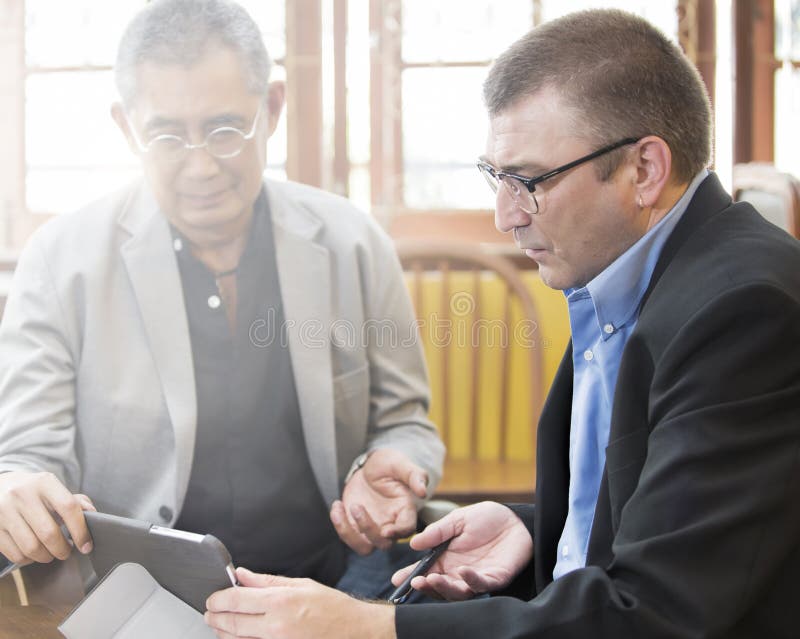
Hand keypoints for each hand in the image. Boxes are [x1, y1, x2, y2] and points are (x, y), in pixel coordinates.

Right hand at [0, 471, 95, 564]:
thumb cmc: (32, 491)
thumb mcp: (53, 488)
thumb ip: (75, 500)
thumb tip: (92, 513)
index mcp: (44, 482)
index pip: (68, 507)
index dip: (80, 530)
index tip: (86, 545)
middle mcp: (22, 495)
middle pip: (49, 533)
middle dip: (62, 549)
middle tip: (67, 551)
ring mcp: (5, 512)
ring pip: (31, 548)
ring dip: (46, 556)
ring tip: (51, 553)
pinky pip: (16, 554)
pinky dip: (28, 559)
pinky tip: (33, 553)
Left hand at [205, 567, 394, 638]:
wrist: (352, 630)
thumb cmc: (331, 607)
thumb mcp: (300, 584)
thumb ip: (267, 580)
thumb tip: (242, 574)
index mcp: (281, 601)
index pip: (237, 600)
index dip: (218, 599)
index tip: (212, 598)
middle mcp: (276, 625)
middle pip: (233, 622)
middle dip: (215, 617)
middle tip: (209, 611)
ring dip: (223, 631)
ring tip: (219, 623)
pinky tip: (236, 635)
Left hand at [330, 449, 427, 553]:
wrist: (369, 467)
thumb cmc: (388, 464)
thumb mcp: (399, 464)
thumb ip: (414, 475)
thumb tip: (423, 491)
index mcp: (405, 510)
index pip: (407, 529)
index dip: (398, 533)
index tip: (387, 531)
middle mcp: (390, 523)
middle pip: (384, 543)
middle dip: (369, 530)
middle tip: (357, 506)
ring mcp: (373, 527)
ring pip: (365, 548)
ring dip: (350, 534)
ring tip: (341, 507)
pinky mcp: (356, 527)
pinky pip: (348, 537)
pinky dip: (339, 525)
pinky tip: (337, 505)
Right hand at [390, 501, 532, 600]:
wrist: (514, 519)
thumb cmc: (485, 519)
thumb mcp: (457, 520)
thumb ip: (437, 532)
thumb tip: (413, 543)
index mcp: (446, 558)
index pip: (425, 571)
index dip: (410, 576)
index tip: (397, 580)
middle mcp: (458, 572)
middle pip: (439, 587)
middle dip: (426, 586)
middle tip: (415, 582)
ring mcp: (475, 577)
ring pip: (457, 592)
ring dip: (444, 588)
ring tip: (432, 579)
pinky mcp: (494, 578)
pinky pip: (480, 584)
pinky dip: (470, 580)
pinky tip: (462, 571)